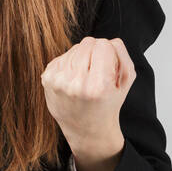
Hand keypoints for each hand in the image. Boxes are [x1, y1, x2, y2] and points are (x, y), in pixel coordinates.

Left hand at [40, 37, 133, 159]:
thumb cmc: (107, 104)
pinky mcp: (47, 79)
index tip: (109, 67)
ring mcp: (58, 81)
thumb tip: (109, 41)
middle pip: (87, 43)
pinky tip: (74, 80)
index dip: (109, 53)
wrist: (86, 129)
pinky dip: (70, 64)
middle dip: (95, 53)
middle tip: (97, 72)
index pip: (104, 44)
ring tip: (86, 78)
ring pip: (74, 48)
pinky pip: (62, 56)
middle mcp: (76, 83)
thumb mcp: (125, 83)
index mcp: (98, 86)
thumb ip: (122, 56)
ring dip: (82, 58)